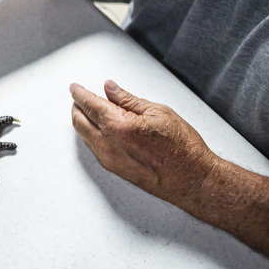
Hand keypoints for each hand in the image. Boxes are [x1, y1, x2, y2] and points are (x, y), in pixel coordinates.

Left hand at [70, 80, 217, 203]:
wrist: (193, 180)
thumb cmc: (182, 148)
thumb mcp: (158, 112)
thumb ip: (128, 99)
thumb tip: (109, 88)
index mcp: (118, 126)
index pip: (88, 104)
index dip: (79, 93)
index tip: (75, 88)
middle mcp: (108, 144)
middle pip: (79, 120)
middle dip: (77, 106)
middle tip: (80, 96)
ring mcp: (108, 159)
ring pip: (83, 135)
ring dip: (82, 120)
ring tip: (89, 110)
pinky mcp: (113, 169)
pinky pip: (92, 147)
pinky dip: (90, 133)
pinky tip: (99, 128)